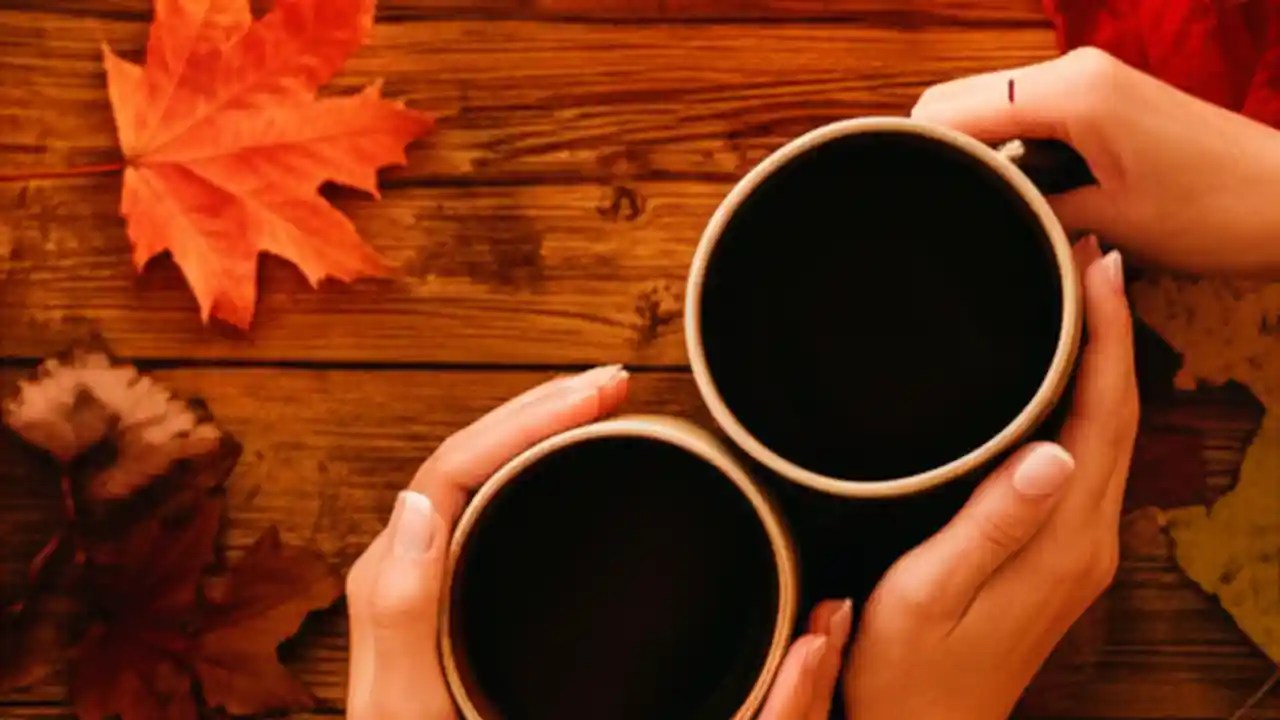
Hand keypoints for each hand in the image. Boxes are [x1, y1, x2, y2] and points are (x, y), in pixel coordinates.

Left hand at [345, 365, 629, 719]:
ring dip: (544, 428)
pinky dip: (546, 469)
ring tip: (602, 403)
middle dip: (544, 406)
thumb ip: (402, 612)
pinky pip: (501, 506)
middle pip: (476, 454)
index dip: (527, 418)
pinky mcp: (467, 590)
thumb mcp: (406, 700)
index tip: (595, 395)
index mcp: (397, 572)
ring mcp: (440, 573)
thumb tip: (418, 503)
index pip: (458, 464)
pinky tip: (578, 467)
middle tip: (615, 382)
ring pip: (490, 473)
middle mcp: (413, 560)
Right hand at [844, 239, 1138, 719]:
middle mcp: (1084, 542)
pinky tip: (1056, 380)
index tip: (1097, 267)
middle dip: (1112, 330)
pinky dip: (1081, 402)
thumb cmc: (908, 670)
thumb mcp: (929, 594)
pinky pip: (1085, 458)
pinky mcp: (1056, 557)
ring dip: (1100, 362)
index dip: (1107, 336)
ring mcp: (1075, 552)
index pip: (1105, 417)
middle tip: (1087, 257)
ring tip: (1078, 298)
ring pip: (1107, 434)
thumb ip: (990, 525)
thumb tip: (1051, 450)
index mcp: (1061, 542)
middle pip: (1119, 416)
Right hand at [912, 47, 1279, 274]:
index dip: (914, 152)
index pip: (948, 109)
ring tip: (971, 208)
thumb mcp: (1106, 221)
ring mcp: (1089, 78)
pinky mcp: (1104, 96)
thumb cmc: (1213, 213)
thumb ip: (1026, 206)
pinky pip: (1026, 113)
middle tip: (928, 212)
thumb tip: (974, 210)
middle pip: (960, 99)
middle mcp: (1073, 71)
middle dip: (936, 149)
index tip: (894, 199)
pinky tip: (1013, 192)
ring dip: (973, 149)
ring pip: (990, 105)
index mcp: (1070, 94)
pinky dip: (1007, 146)